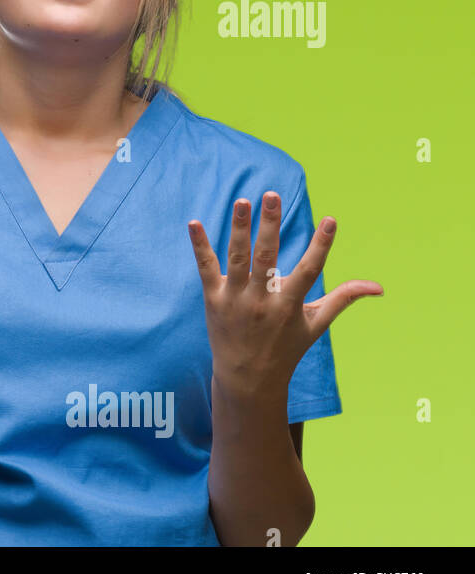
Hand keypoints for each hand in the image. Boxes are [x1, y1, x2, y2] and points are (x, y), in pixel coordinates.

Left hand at [187, 191, 382, 400]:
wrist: (248, 379)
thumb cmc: (286, 348)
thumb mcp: (316, 324)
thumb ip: (343, 298)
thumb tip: (379, 286)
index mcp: (290, 305)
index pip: (310, 270)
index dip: (321, 245)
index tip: (330, 219)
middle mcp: (262, 301)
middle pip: (267, 257)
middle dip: (270, 225)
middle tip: (271, 195)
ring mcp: (236, 299)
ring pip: (237, 259)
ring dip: (239, 229)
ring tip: (242, 201)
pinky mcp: (214, 299)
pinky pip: (205, 268)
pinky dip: (200, 246)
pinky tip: (194, 223)